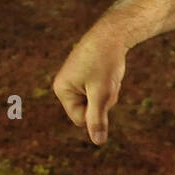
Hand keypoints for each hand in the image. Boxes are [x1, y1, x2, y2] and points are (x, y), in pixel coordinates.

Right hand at [53, 25, 127, 144]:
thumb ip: (97, 118)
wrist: (112, 32)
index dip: (97, 110)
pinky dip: (107, 84)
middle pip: (88, 110)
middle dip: (103, 100)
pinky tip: (108, 70)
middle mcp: (64, 84)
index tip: (102, 90)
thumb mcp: (102, 93)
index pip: (80, 120)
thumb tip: (98, 142)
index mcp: (61, 89)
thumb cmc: (105, 61)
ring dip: (107, 91)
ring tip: (108, 73)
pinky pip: (98, 90)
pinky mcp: (84, 73)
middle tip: (107, 80)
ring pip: (96, 100)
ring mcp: (74, 78)